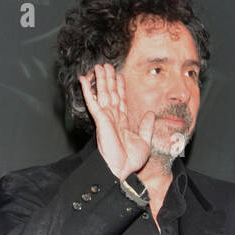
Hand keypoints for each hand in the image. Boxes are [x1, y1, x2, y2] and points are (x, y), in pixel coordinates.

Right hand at [78, 63, 154, 179]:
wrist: (122, 169)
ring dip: (100, 80)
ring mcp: (105, 118)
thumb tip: (151, 113)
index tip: (120, 76)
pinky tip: (83, 79)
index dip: (120, 88)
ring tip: (99, 66)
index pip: (121, 100)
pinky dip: (87, 90)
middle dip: (109, 79)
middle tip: (107, 65)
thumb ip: (147, 126)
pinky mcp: (100, 120)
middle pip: (110, 94)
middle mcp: (113, 118)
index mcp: (122, 123)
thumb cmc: (130, 161)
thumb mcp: (145, 141)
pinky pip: (92, 102)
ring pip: (102, 94)